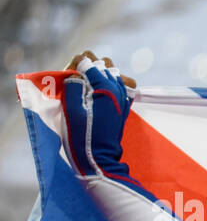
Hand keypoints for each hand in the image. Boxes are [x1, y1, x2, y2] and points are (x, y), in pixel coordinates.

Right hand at [61, 49, 136, 178]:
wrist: (99, 158)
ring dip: (100, 74)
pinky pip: (122, 85)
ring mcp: (123, 98)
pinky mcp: (125, 106)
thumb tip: (78, 70)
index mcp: (105, 87)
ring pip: (113, 72)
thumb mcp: (70, 108)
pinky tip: (100, 93)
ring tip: (88, 87)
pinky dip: (111, 84)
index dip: (74, 65)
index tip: (67, 77)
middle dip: (88, 67)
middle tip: (76, 81)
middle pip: (102, 64)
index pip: (88, 61)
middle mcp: (118, 89)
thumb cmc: (81, 135)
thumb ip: (74, 84)